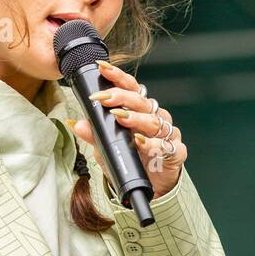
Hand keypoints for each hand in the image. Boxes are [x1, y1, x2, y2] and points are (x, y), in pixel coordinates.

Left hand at [69, 59, 185, 199]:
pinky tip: (140, 142)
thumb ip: (95, 135)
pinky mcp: (176, 152)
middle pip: (141, 101)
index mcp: (141, 110)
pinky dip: (152, 144)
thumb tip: (78, 124)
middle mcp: (155, 117)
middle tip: (104, 98)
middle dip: (121, 97)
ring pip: (154, 121)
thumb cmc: (132, 160)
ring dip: (135, 118)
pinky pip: (166, 146)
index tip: (102, 68)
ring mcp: (167, 134)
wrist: (151, 186)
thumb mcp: (108, 148)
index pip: (131, 88)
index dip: (118, 77)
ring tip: (120, 118)